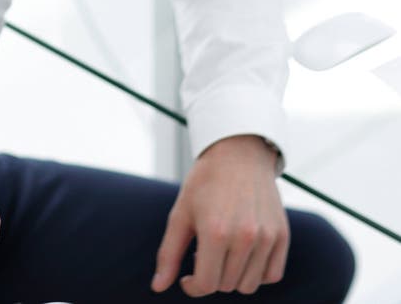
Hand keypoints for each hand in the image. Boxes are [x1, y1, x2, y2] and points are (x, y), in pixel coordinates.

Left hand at [152, 134, 288, 296]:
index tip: (188, 277)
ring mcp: (266, 237)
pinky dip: (257, 273)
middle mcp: (244, 237)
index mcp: (215, 232)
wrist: (238, 152)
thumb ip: (168, 253)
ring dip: (233, 276)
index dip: (193, 287)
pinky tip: (243, 254)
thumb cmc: (205, 181)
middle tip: (205, 251)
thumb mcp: (181, 213)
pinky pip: (272, 275)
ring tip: (223, 251)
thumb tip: (157, 287)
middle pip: (226, 286)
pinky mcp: (282, 234)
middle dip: (211, 275)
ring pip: (249, 285)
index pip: (206, 285)